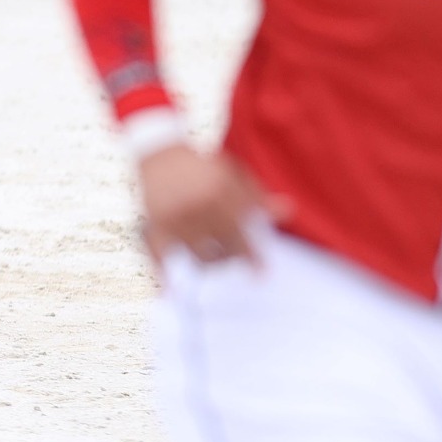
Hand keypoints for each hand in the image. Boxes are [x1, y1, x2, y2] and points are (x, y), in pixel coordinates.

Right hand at [137, 145, 290, 266]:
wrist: (154, 148)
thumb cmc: (199, 164)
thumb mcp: (230, 173)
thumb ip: (256, 195)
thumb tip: (289, 211)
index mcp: (220, 187)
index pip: (243, 228)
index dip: (253, 252)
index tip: (263, 271)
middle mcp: (198, 202)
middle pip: (225, 245)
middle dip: (235, 259)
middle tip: (242, 267)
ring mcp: (175, 215)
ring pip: (199, 255)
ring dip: (210, 264)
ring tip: (215, 262)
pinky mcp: (153, 223)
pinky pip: (159, 254)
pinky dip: (162, 275)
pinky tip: (169, 294)